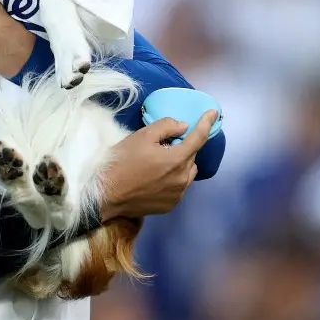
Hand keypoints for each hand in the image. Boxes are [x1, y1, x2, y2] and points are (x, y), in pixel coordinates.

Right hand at [99, 110, 218, 220]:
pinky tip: (157, 178)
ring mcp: (178, 194)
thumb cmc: (122, 162)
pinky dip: (174, 179)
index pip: (199, 137)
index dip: (207, 123)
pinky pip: (179, 187)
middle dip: (183, 146)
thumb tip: (183, 126)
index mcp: (177, 159)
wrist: (107, 193)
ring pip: (187, 172)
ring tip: (161, 162)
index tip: (213, 113)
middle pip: (191, 155)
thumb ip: (165, 126)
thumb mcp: (141, 136)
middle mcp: (183, 178)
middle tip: (165, 143)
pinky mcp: (170, 205)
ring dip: (181, 163)